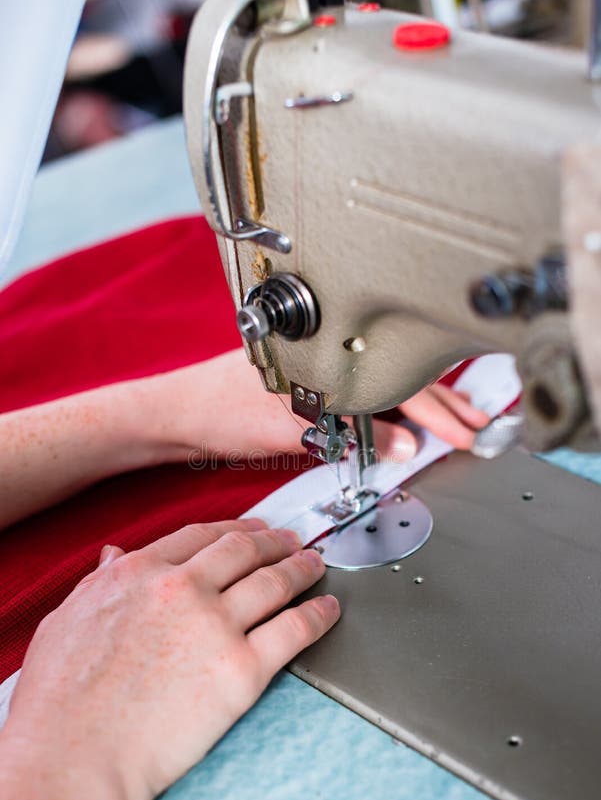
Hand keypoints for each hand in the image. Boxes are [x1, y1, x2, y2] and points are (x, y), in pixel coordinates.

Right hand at [0, 519, 337, 799]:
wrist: (76, 758)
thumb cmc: (60, 701)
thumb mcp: (68, 621)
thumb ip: (98, 583)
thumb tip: (112, 557)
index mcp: (139, 572)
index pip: (200, 536)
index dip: (235, 529)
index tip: (252, 530)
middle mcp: (182, 588)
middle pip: (245, 551)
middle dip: (275, 542)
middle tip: (292, 542)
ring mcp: (216, 626)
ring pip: (275, 582)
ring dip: (302, 569)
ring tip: (316, 566)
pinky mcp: (243, 669)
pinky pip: (295, 629)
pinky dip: (318, 615)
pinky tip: (328, 610)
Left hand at [162, 348, 489, 463]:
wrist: (178, 413)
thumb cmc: (218, 409)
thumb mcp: (291, 429)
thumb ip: (354, 436)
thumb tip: (404, 445)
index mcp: (327, 354)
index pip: (397, 383)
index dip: (437, 411)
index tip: (464, 430)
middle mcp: (328, 355)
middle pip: (400, 379)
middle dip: (443, 403)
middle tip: (477, 423)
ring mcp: (321, 369)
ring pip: (387, 385)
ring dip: (423, 404)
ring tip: (457, 418)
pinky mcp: (311, 385)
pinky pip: (367, 395)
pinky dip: (395, 408)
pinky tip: (410, 418)